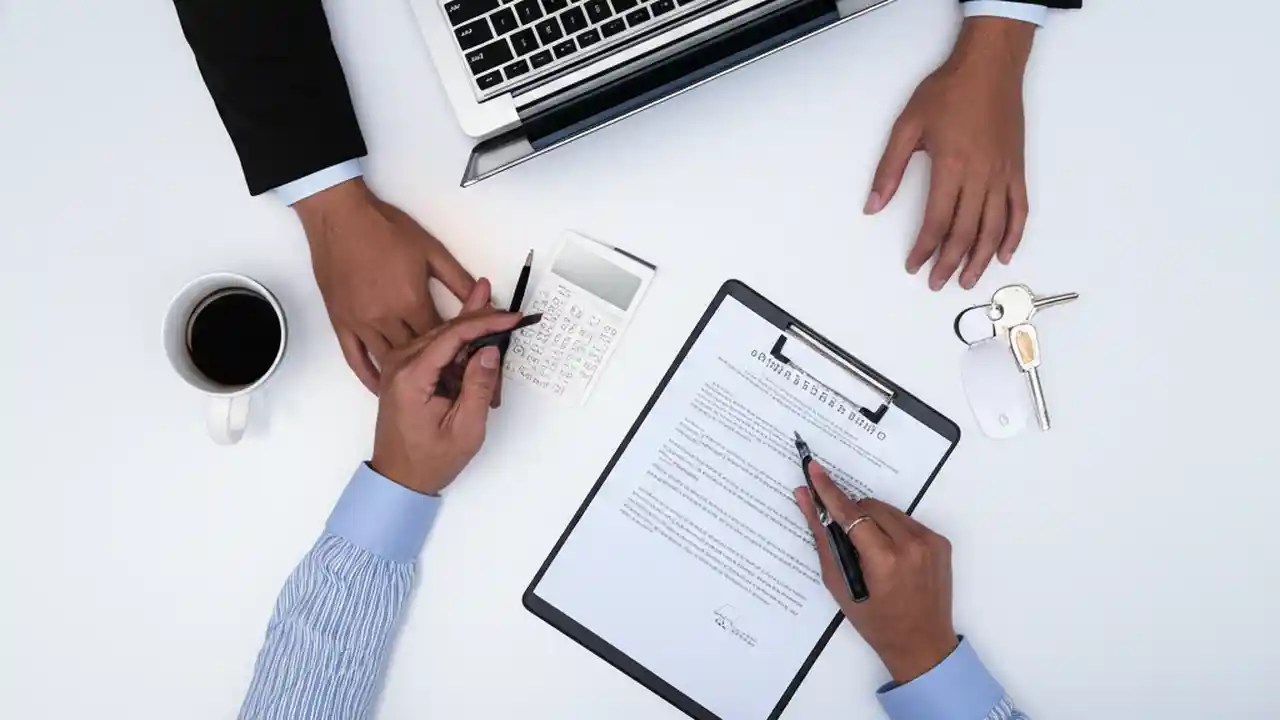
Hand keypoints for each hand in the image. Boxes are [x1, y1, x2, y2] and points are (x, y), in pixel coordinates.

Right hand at [295, 178, 474, 392]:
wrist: (340, 216)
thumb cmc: (386, 229)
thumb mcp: (431, 250)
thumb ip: (458, 279)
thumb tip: (482, 298)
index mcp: (411, 301)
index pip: (445, 336)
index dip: (462, 349)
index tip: (473, 360)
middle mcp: (386, 319)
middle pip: (420, 354)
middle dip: (440, 367)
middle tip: (457, 383)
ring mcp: (361, 324)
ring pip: (390, 361)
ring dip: (409, 374)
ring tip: (430, 389)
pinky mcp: (341, 324)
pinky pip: (355, 360)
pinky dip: (370, 377)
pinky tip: (382, 388)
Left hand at [370, 279, 520, 495]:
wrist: (398, 477)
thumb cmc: (431, 460)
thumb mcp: (465, 429)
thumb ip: (478, 387)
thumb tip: (491, 350)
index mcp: (411, 377)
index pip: (452, 335)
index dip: (485, 322)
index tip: (512, 318)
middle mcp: (399, 363)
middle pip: (446, 329)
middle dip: (482, 321)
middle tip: (512, 314)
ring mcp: (398, 365)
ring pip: (442, 336)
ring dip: (472, 335)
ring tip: (500, 323)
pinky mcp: (403, 370)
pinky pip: (435, 349)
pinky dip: (460, 348)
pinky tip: (479, 344)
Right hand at [794, 463, 957, 683]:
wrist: (922, 644)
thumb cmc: (875, 621)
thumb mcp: (840, 584)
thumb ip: (822, 538)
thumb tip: (805, 499)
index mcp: (885, 559)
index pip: (851, 513)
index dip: (829, 490)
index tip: (814, 470)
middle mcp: (912, 545)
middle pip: (870, 506)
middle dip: (852, 513)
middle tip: (843, 536)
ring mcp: (931, 542)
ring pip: (889, 510)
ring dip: (872, 520)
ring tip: (868, 549)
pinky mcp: (941, 542)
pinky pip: (907, 521)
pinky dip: (891, 529)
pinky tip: (888, 553)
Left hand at [866, 18, 1035, 290]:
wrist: (989, 66)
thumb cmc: (948, 92)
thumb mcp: (907, 126)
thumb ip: (889, 169)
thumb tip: (874, 205)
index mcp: (951, 167)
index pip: (936, 222)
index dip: (924, 249)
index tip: (914, 264)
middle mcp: (980, 176)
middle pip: (965, 232)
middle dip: (950, 263)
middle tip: (938, 282)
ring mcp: (1003, 174)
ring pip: (994, 228)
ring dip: (980, 258)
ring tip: (968, 280)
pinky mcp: (1017, 170)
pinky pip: (1019, 210)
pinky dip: (1012, 236)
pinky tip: (1003, 254)